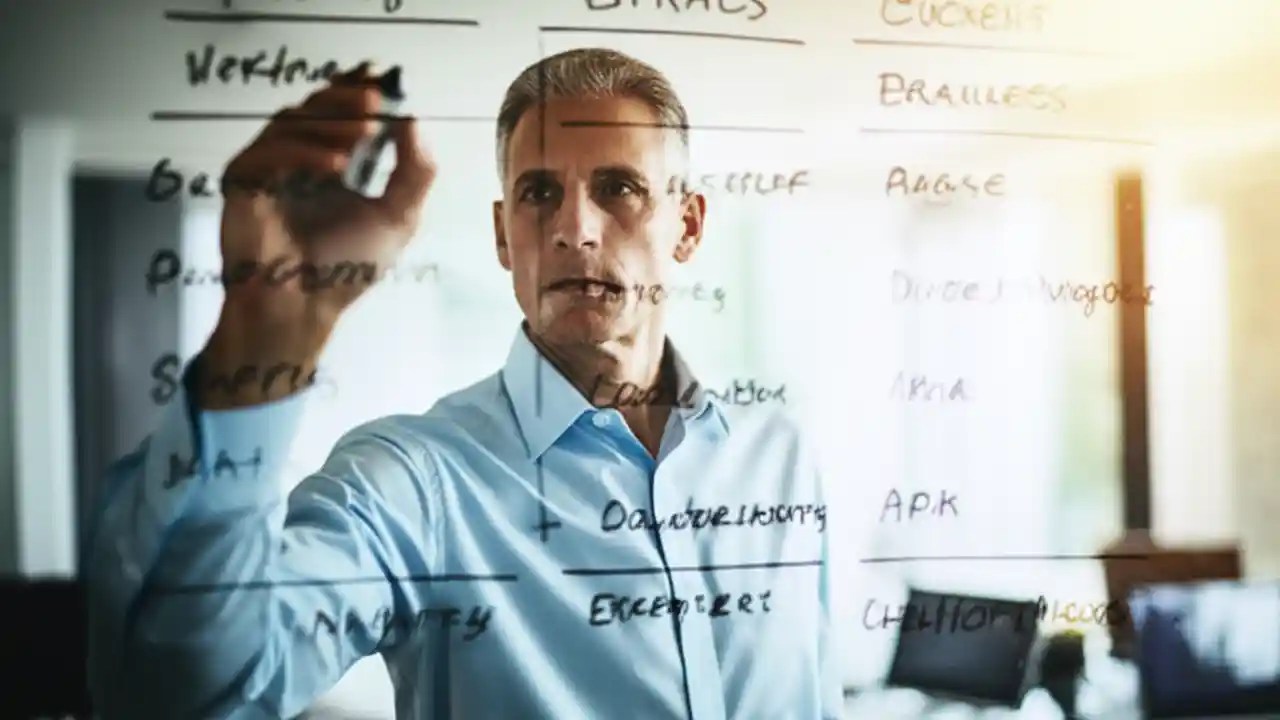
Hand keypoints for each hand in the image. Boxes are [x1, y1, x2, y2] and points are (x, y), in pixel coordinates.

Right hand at [201, 62, 435, 407]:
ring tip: (365, 132)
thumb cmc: (346, 269)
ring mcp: (267, 169)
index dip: (357, 90)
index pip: (339, 113)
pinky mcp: (242, 182)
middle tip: (374, 99)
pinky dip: (303, 152)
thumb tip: (414, 122)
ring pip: (290, 122)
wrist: (305, 308)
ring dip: (330, 123)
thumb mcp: (399, 217)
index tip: (381, 77)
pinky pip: (267, 152)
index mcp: (330, 163)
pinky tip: (336, 166)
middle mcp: (296, 160)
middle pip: (314, 108)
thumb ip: (414, 172)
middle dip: (346, 99)